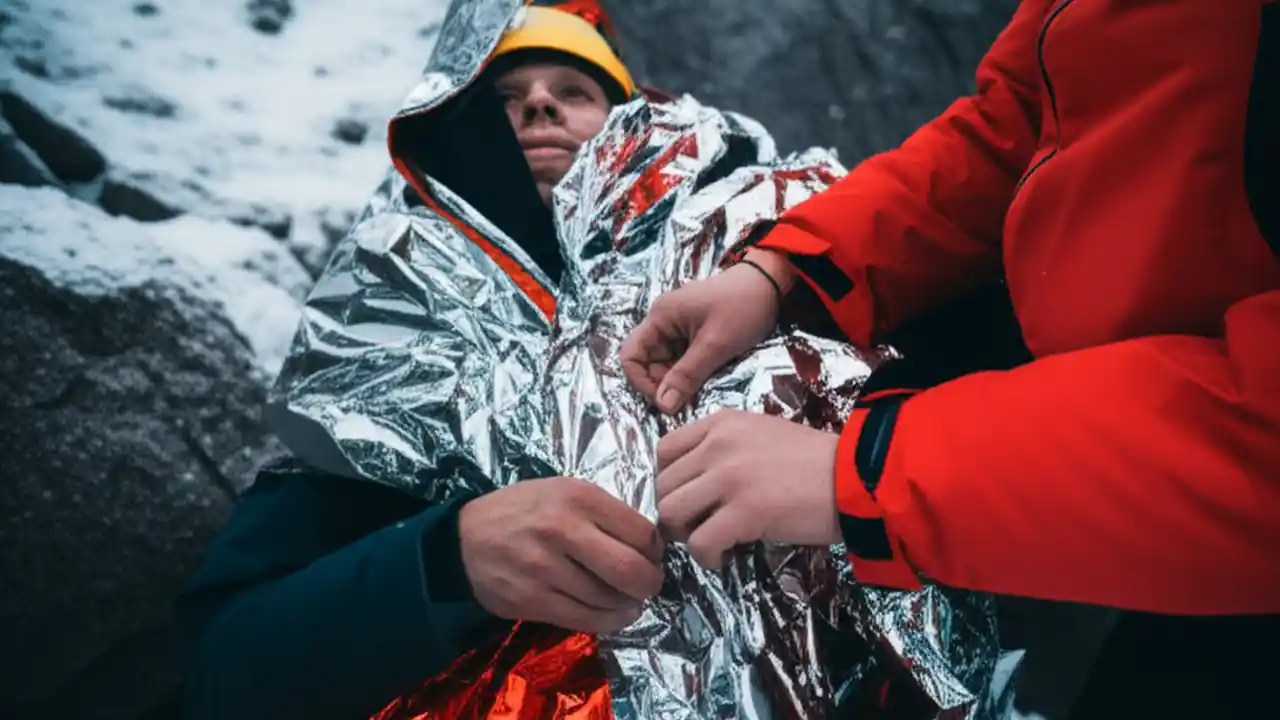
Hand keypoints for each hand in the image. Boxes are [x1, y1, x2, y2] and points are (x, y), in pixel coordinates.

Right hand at [458, 477, 665, 633]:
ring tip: (630, 599)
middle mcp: (562, 530)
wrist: (464, 539)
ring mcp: (545, 569)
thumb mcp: (563, 490)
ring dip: (630, 605)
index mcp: (577, 497)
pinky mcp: (533, 600)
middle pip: (631, 570)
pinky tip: (615, 614)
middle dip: (651, 583)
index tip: (653, 555)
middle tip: (650, 584)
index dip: (656, 550)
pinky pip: (586, 620)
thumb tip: (650, 543)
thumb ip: (604, 511)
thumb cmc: (522, 511)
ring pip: (610, 600)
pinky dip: (609, 621)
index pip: (641, 532)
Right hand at [622, 249, 794, 414]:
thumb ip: (686, 376)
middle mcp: (663, 320)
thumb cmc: (742, 308)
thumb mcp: (714, 345)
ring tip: (702, 386)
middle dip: (664, 383)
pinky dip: (690, 371)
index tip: (666, 399)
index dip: (642, 381)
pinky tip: (707, 376)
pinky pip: (682, 357)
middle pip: (648, 361)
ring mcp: (678, 325)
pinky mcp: (693, 331)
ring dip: (679, 378)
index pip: (631, 355)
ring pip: (666, 362)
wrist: (770, 282)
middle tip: (689, 397)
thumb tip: (663, 407)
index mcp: (660, 317)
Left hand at [655, 410, 841, 568]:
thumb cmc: (816, 461)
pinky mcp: (744, 512)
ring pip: (670, 513)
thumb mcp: (763, 434)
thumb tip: (697, 483)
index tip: (689, 498)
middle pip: (663, 486)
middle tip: (700, 527)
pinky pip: (698, 542)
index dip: (670, 481)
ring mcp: (729, 478)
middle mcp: (718, 445)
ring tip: (711, 542)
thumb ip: (726, 448)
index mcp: (721, 423)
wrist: (857, 477)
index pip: (664, 450)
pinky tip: (725, 558)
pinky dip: (706, 557)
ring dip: (685, 535)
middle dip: (675, 513)